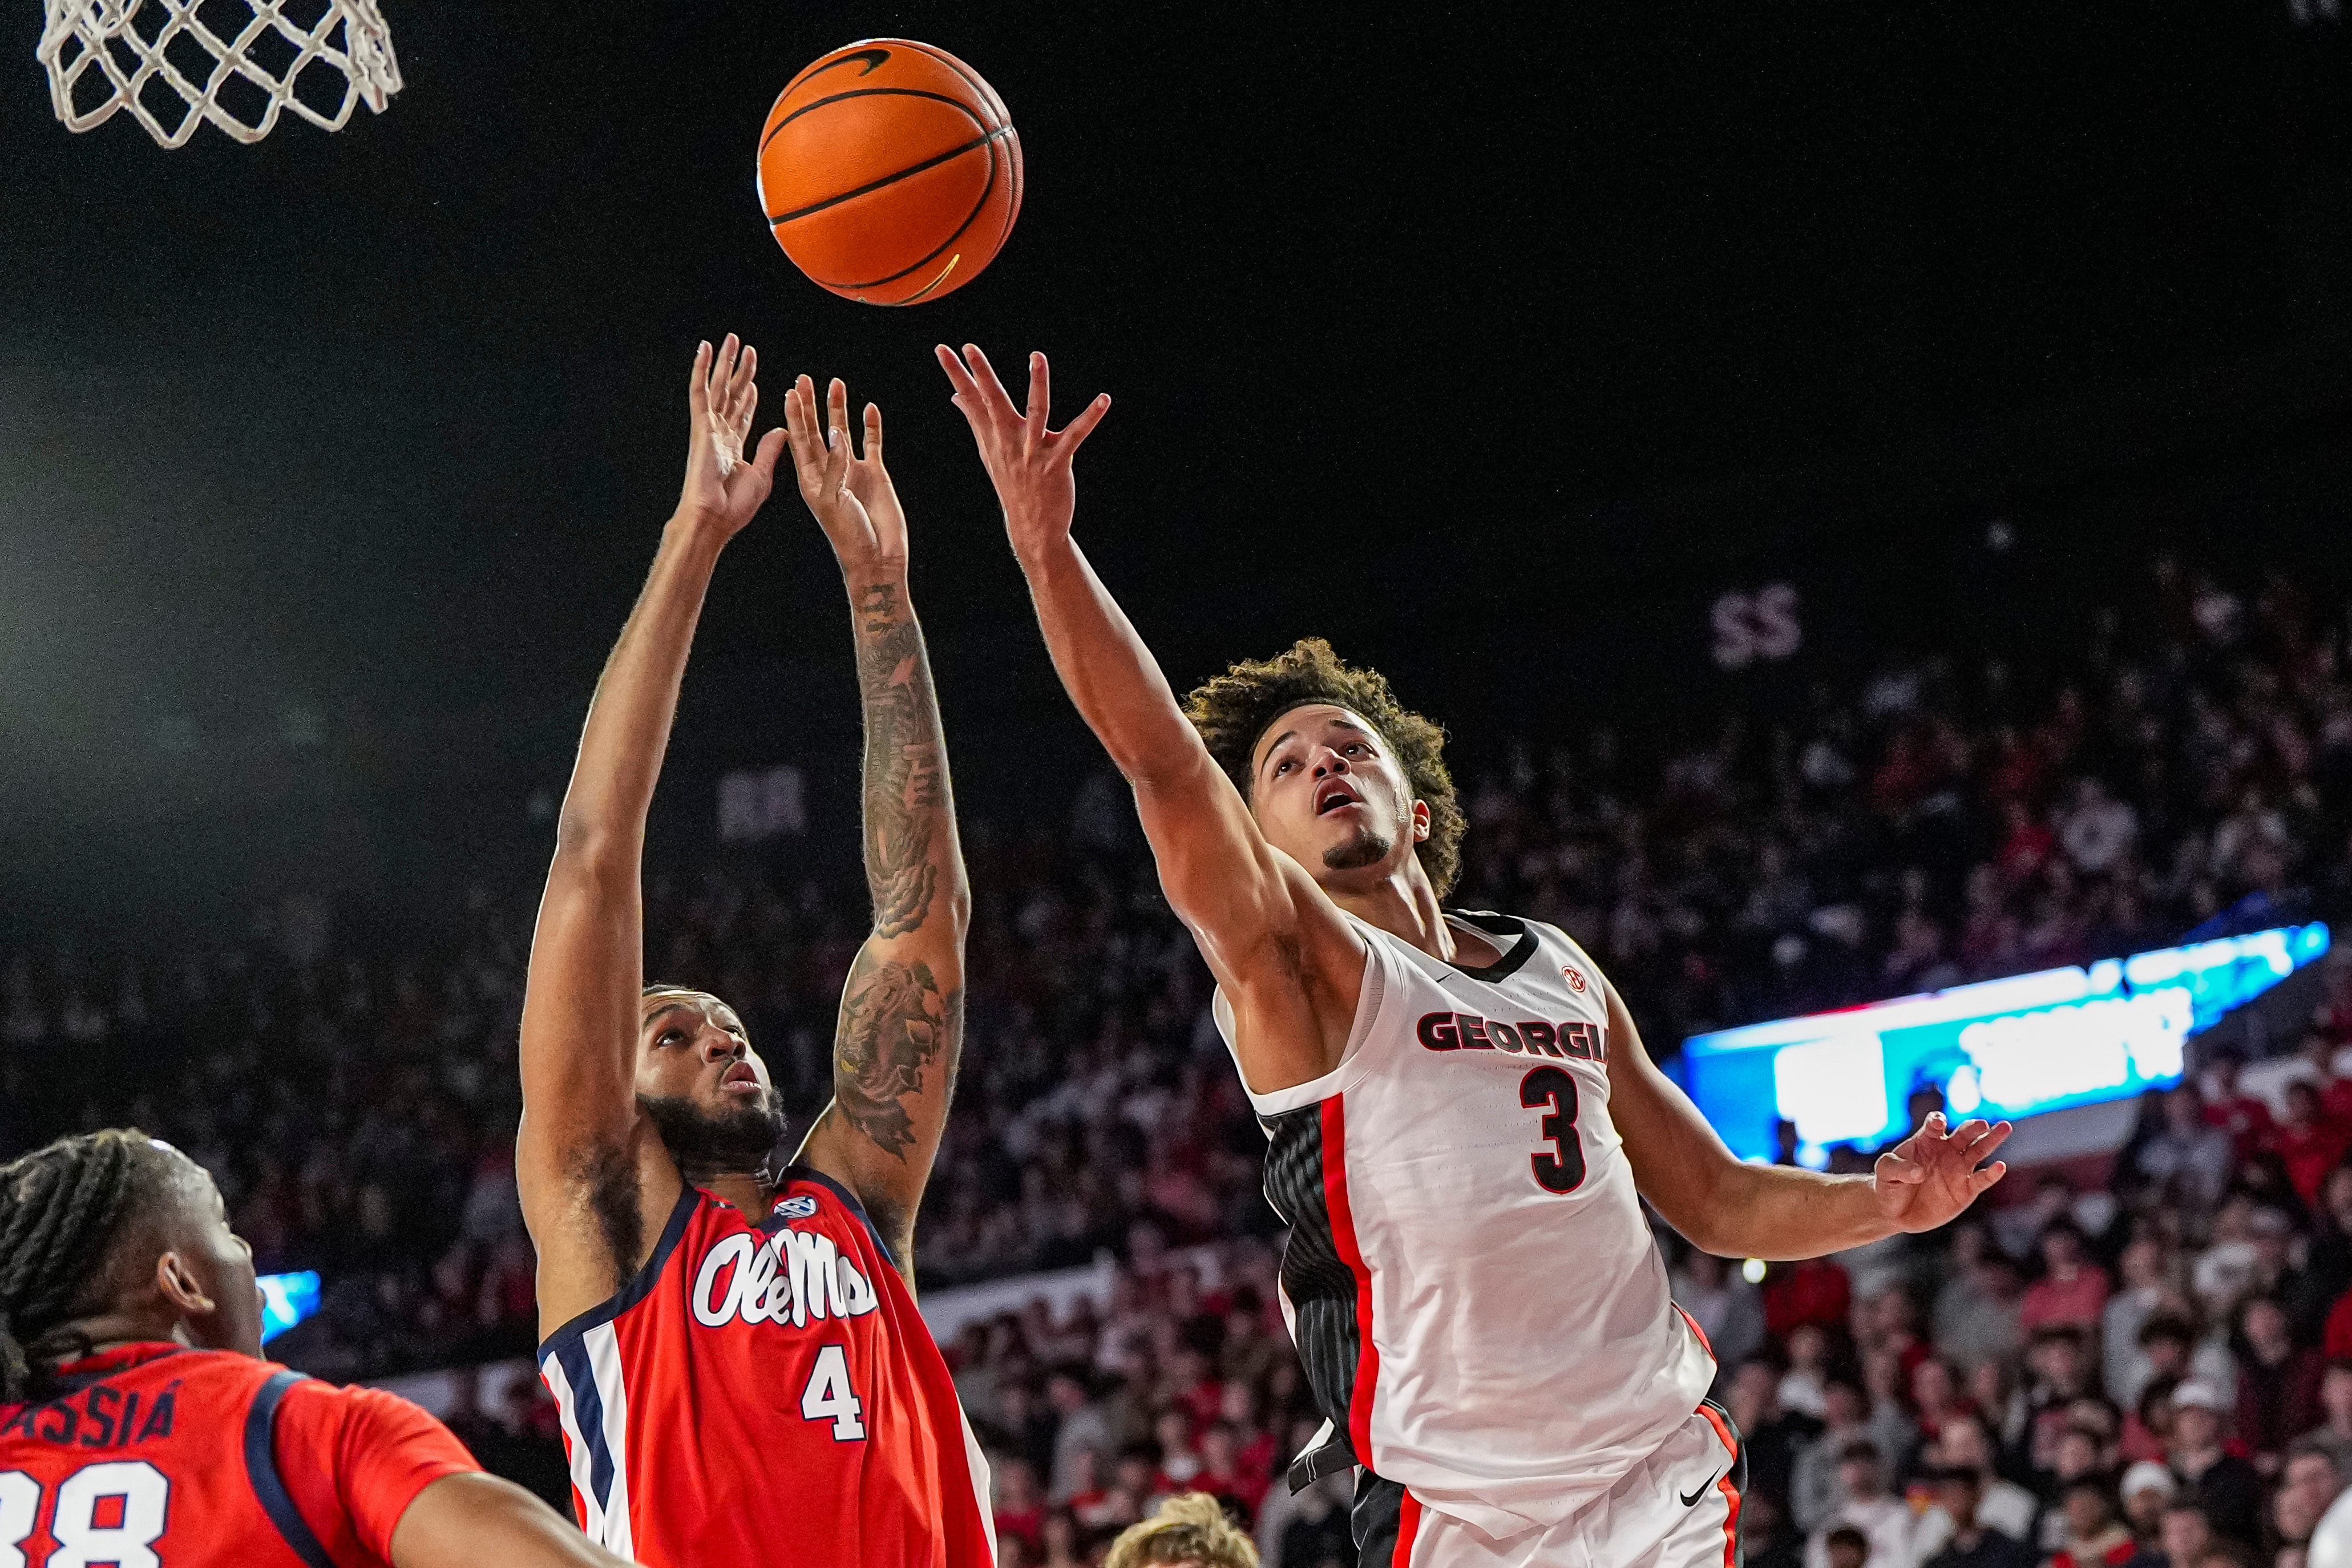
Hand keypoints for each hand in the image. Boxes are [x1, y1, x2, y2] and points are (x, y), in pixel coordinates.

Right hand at [676, 335, 786, 537]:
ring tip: (731, 340)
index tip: (753, 382)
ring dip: (724, 362)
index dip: (748, 398)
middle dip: (738, 372)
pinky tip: (704, 348)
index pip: (742, 415)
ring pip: (718, 387)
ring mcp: (709, 428)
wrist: (714, 518)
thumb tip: (782, 429)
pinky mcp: (701, 425)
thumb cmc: (734, 507)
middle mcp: (720, 434)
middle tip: (745, 349)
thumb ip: (769, 450)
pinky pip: (700, 391)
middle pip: (731, 396)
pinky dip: (700, 369)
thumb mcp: (762, 475)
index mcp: (733, 448)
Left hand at [783, 375, 907, 582]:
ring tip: (835, 384)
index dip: (794, 415)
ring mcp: (852, 471)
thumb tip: (837, 432)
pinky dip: (870, 426)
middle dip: (810, 405)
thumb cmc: (848, 535)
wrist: (877, 557)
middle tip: (804, 379)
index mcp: (811, 479)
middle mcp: (829, 471)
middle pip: (816, 430)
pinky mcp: (875, 474)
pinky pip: (872, 443)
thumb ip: (835, 465)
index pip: (798, 440)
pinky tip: (869, 408)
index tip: (790, 392)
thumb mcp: (832, 500)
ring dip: (838, 409)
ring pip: (843, 432)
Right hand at [934, 344, 1109, 560]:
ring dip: (1037, 383)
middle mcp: (1010, 441)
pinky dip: (1090, 417)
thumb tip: (956, 397)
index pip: (970, 400)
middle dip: (982, 374)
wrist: (1032, 526)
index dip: (956, 374)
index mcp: (993, 436)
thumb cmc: (1012, 482)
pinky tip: (1104, 399)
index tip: (942, 349)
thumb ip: (975, 420)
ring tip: (1036, 355)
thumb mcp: (989, 452)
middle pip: (994, 402)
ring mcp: (1033, 452)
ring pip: (1036, 412)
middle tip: (970, 347)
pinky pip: (1075, 435)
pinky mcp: (1058, 462)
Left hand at [1872, 1111, 2010, 1232]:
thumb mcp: (1886, 1172)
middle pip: (1963, 1134)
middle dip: (1972, 1127)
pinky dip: (1992, 1174)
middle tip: (1982, 1123)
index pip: (1934, 1125)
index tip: (1938, 1124)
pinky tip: (2000, 1166)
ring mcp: (1958, 1169)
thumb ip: (1899, 1168)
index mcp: (1926, 1140)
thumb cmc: (1889, 1184)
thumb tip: (1920, 1172)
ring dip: (1991, 1139)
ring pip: (1979, 1151)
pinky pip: (1982, 1180)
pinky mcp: (1966, 1190)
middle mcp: (1946, 1151)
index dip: (1937, 1122)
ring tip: (2005, 1127)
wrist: (1895, 1211)